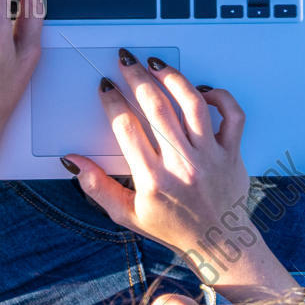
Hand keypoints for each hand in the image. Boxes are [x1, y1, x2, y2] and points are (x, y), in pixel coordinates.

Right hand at [62, 51, 297, 299]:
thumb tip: (72, 161)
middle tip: (126, 60)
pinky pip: (232, 115)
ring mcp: (210, 156)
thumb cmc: (172, 228)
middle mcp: (183, 164)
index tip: (106, 86)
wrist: (219, 243)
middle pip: (157, 107)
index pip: (127, 127)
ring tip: (157, 64)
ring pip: (193, 104)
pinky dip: (219, 96)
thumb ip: (97, 186)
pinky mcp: (232, 152)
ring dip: (173, 78)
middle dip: (137, 77)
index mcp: (153, 180)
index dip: (113, 101)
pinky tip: (200, 90)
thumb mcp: (126, 214)